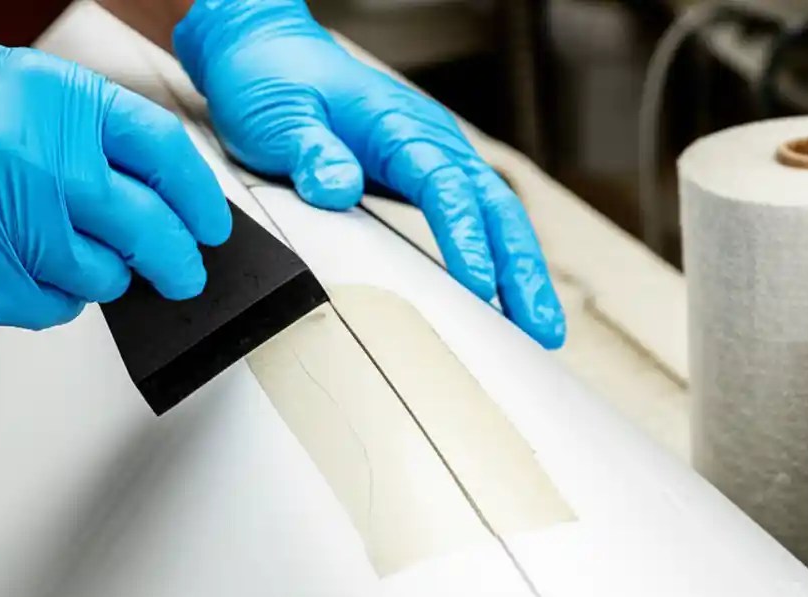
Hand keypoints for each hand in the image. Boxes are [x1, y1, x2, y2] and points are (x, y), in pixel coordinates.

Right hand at [0, 32, 230, 329]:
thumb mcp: (11, 84)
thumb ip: (83, 134)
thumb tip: (150, 194)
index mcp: (57, 99)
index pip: (165, 154)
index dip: (200, 198)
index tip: (210, 224)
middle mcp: (40, 159)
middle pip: (150, 228)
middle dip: (178, 262)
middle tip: (184, 274)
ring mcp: (9, 224)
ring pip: (102, 278)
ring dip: (102, 277)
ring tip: (66, 254)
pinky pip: (50, 308)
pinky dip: (50, 298)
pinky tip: (23, 268)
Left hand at [174, 1, 566, 348]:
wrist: (265, 55)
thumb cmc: (273, 82)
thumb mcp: (279, 116)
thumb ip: (310, 153)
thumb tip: (337, 189)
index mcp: (399, 127)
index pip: (445, 186)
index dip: (466, 237)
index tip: (480, 285)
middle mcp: (431, 142)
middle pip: (494, 207)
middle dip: (522, 269)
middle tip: (541, 327)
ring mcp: (435, 160)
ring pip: (496, 217)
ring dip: (522, 272)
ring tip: (542, 330)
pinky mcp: (426, 178)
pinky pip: (475, 220)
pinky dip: (498, 260)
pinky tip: (507, 302)